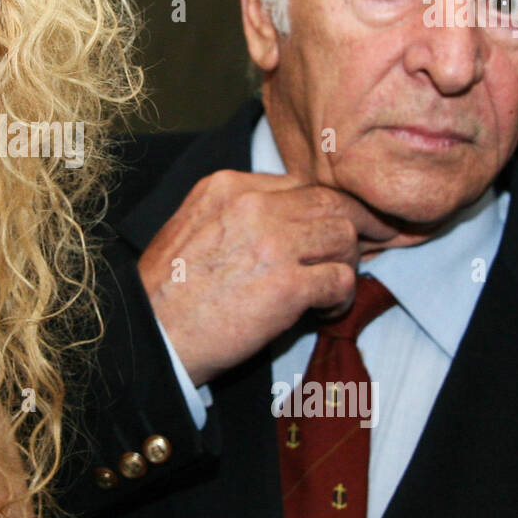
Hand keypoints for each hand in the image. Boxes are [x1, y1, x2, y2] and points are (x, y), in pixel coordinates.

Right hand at [137, 171, 397, 385]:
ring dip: (348, 263)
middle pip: (332, 202)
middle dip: (357, 226)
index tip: (341, 224)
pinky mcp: (287, 286)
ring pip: (345, 235)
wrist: (151, 335)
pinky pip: (342, 279)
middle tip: (366, 249)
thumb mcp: (193, 226)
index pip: (301, 183)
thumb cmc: (168, 291)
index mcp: (228, 186)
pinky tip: (324, 309)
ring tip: (331, 286)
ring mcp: (272, 243)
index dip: (328, 205)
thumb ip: (239, 212)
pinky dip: (342, 297)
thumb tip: (290, 218)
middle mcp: (253, 206)